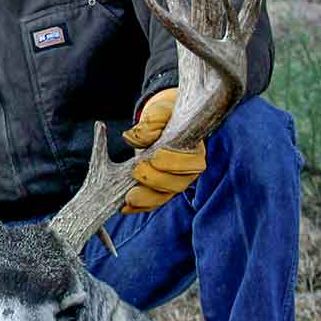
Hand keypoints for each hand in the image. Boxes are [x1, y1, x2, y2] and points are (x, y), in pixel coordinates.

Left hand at [119, 87, 205, 212]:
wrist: (163, 123)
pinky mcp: (161, 191)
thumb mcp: (159, 113)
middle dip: (156, 180)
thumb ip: (151, 122)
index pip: (191, 162)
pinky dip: (139, 206)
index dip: (173, 162)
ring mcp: (175, 183)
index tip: (154, 156)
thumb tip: (134, 137)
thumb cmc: (164, 117)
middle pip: (178, 184)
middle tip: (136, 170)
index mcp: (195, 150)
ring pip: (165, 196)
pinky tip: (125, 207)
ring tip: (129, 196)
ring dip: (146, 198)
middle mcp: (189, 171)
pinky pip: (152, 203)